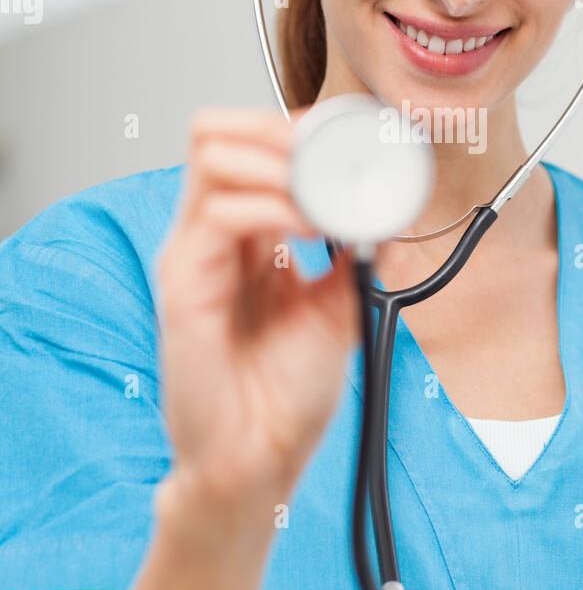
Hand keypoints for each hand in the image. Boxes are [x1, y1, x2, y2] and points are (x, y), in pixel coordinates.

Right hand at [155, 107, 359, 526]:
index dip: (293, 130)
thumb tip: (392, 216)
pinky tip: (311, 228)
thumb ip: (357, 258)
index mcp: (241, 240)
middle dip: (277, 128)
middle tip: (329, 151)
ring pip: (213, 158)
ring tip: (326, 194)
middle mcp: (208, 239)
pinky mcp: (182, 287)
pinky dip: (272, 206)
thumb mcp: (338, 309)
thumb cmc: (285, 396)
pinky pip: (218, 215)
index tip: (348, 140)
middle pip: (215, 134)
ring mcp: (190, 258)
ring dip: (279, 161)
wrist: (262, 461)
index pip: (247, 147)